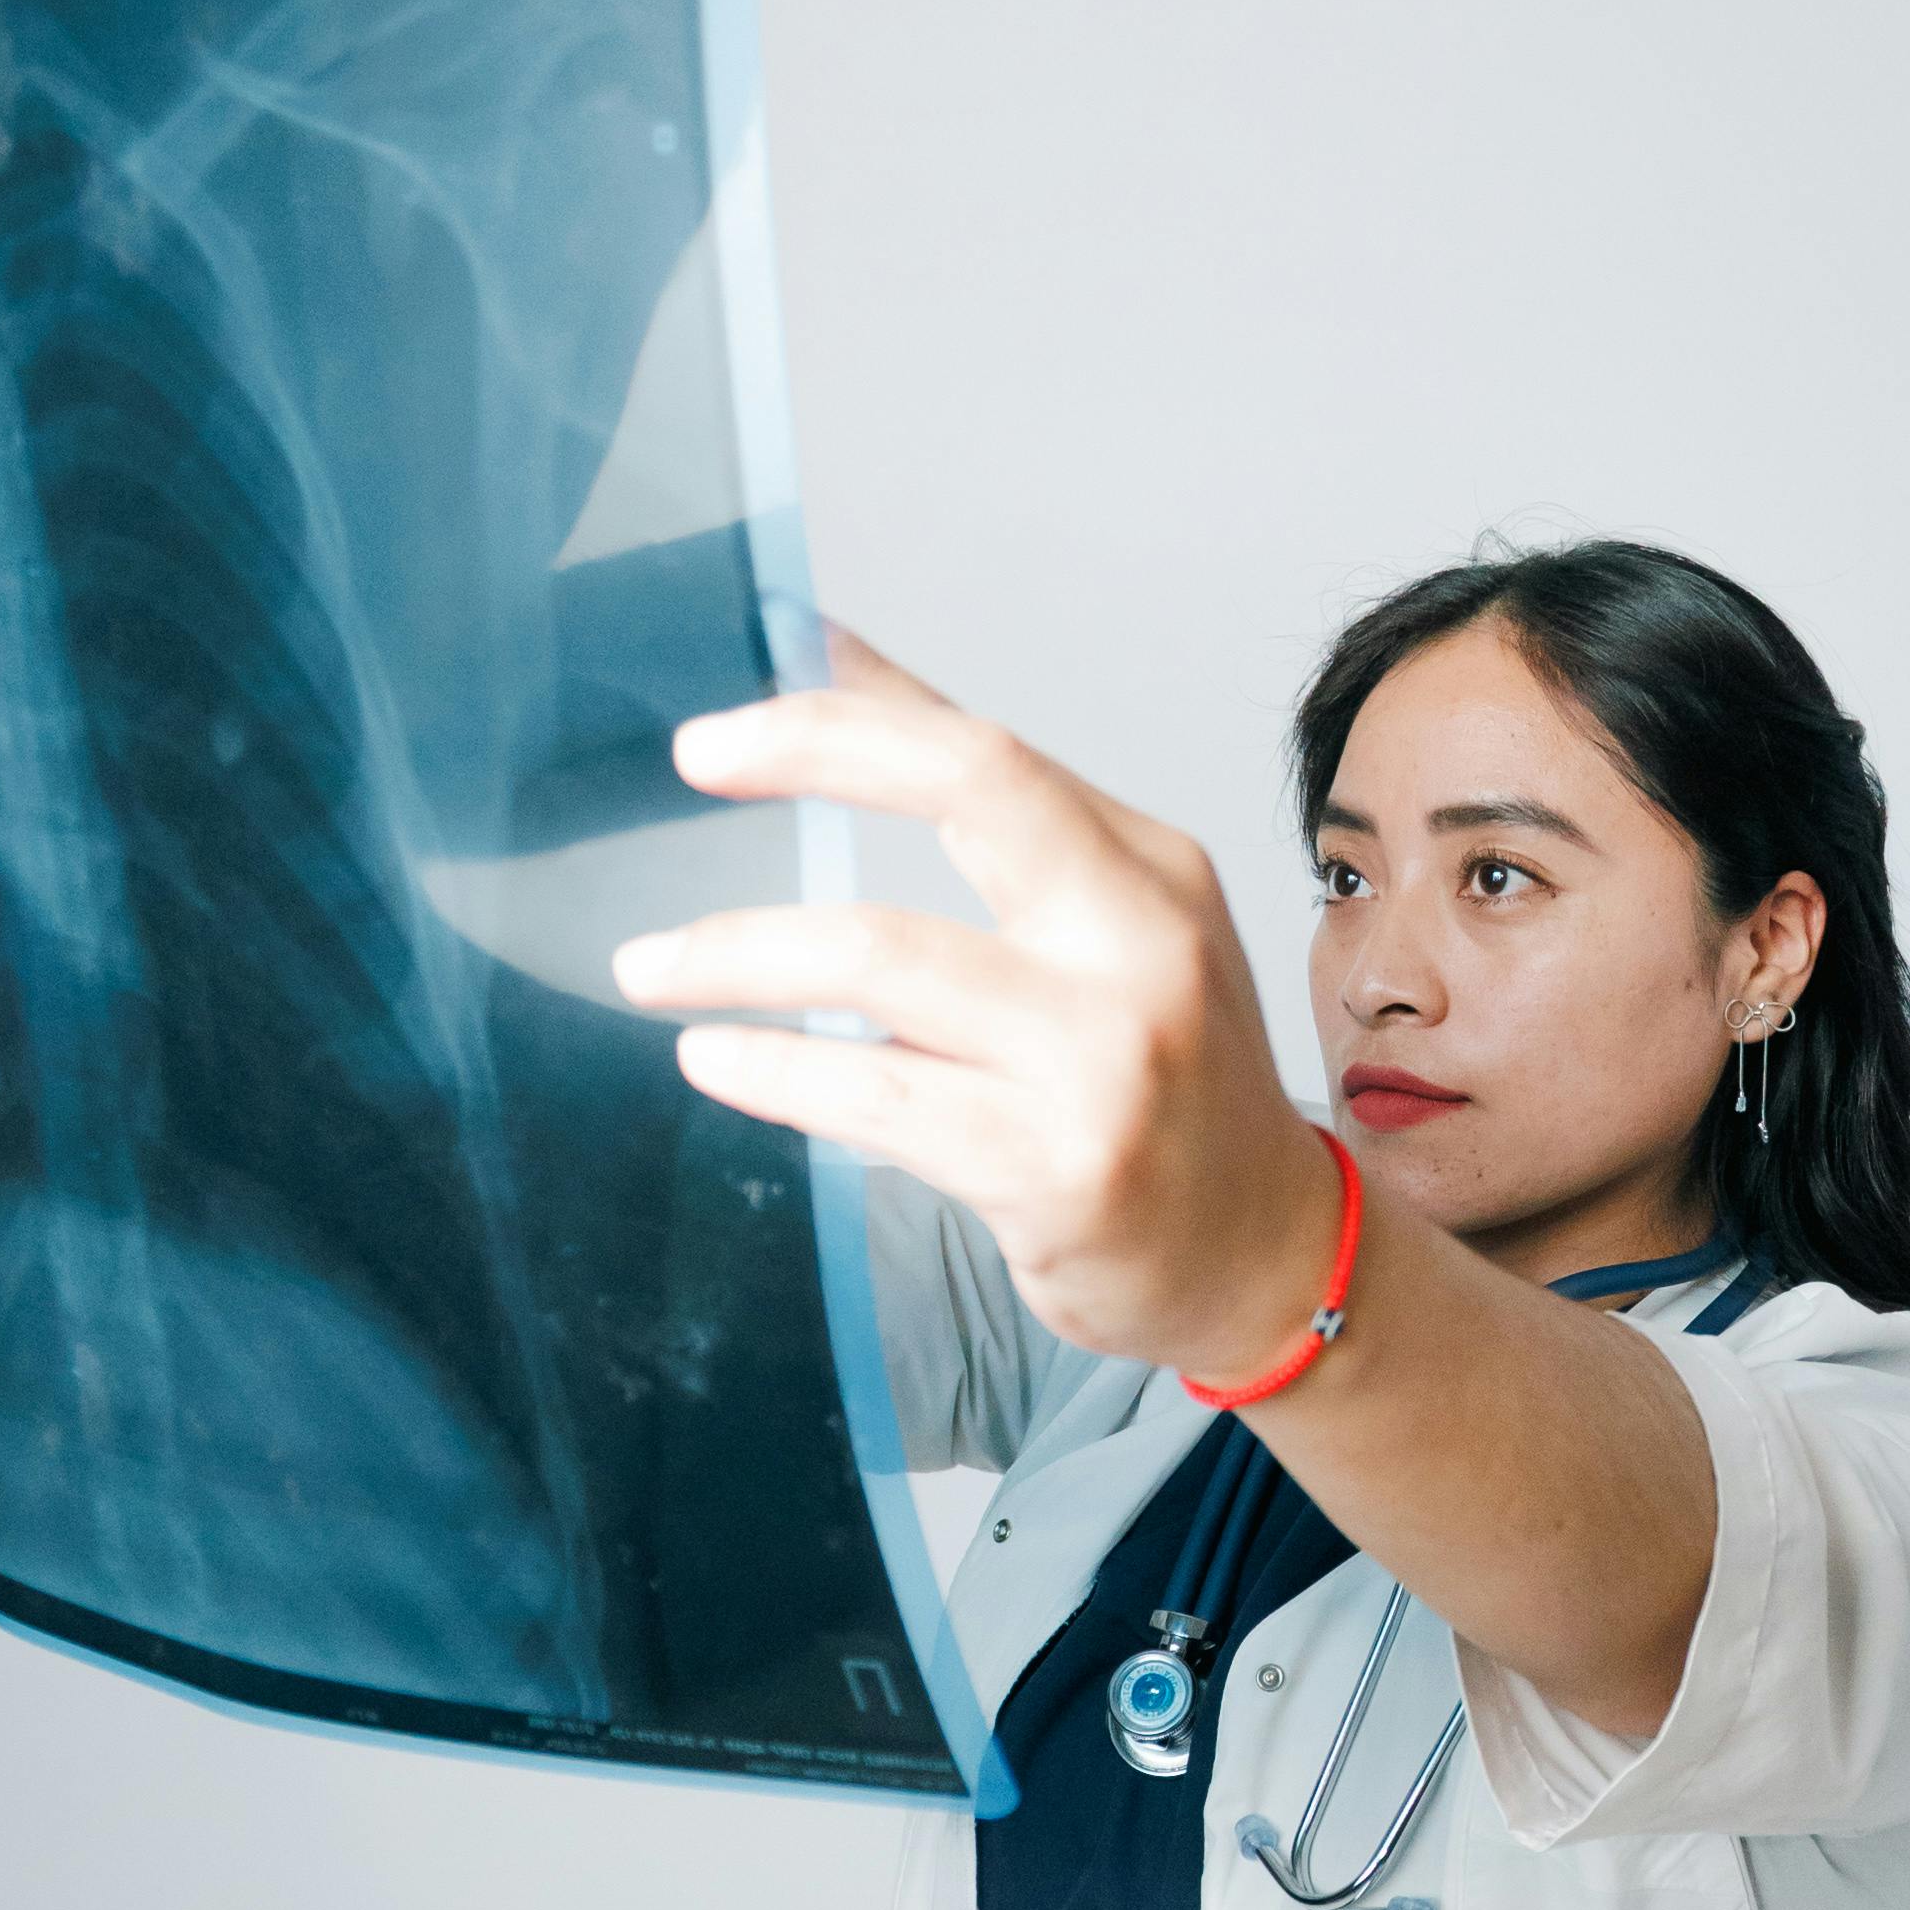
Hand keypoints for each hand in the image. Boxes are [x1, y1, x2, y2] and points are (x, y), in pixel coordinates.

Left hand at [613, 631, 1342, 1380]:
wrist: (1259, 1252)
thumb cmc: (1163, 1083)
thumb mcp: (1105, 923)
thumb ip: (976, 805)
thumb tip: (830, 657)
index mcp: (1151, 870)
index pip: (983, 752)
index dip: (843, 720)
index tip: (722, 732)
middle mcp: (1143, 945)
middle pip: (965, 792)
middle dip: (809, 755)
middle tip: (692, 762)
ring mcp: (1106, 1059)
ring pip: (884, 957)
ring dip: (737, 954)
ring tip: (650, 969)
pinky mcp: (1060, 1169)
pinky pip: (876, 1096)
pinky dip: (774, 1069)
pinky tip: (714, 1057)